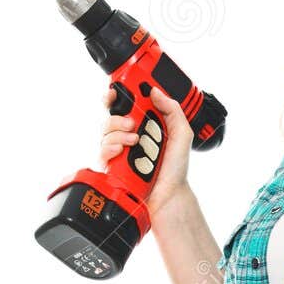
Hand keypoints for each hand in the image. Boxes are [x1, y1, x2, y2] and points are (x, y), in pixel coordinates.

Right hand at [99, 81, 195, 222]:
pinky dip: (110, 148)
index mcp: (143, 124)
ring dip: (118, 133)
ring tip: (135, 141)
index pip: (124, 104)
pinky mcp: (111, 166)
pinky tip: (122, 150)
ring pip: (105, 133)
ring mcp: (118, 151)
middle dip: (118, 116)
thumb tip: (155, 92)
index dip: (117, 94)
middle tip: (132, 123)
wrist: (170, 194)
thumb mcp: (182, 134)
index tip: (117, 89)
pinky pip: (102, 152)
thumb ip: (172, 110)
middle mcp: (128, 135)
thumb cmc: (175, 168)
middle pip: (110, 116)